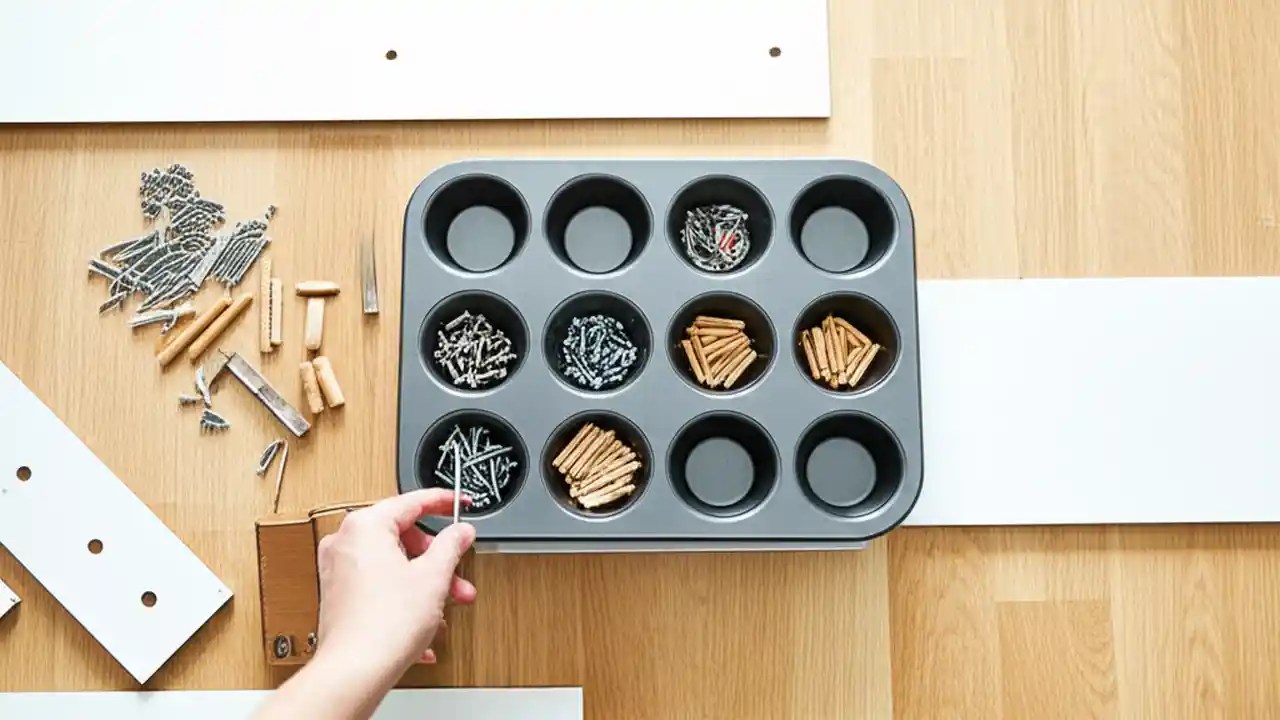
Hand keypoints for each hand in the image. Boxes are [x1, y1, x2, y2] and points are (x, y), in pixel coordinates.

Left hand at [314, 489, 476, 680]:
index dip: (444, 502)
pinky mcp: (339, 595)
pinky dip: (404, 598)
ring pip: (394, 565)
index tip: (461, 504)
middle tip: (457, 574)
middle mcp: (346, 542)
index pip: (413, 502)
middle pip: (403, 537)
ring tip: (444, 606)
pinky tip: (423, 622)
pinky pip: (381, 586)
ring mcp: (339, 570)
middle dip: (437, 560)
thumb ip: (451, 545)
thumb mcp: (433, 576)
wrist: (355, 670)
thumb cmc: (384, 625)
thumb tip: (460, 532)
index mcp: (366, 526)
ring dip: (424, 583)